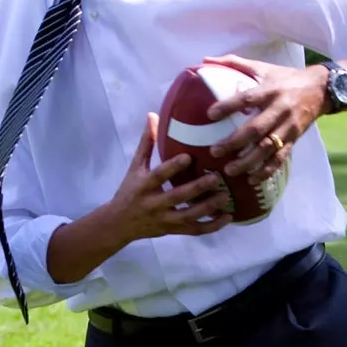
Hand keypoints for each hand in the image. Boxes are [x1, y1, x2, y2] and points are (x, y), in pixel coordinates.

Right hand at [45, 116, 232, 283]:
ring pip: (188, 216)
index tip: (188, 157)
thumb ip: (146, 143)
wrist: (119, 224)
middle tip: (216, 178)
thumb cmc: (129, 191)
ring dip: (208, 208)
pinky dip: (211, 226)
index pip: (158, 176)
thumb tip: (152, 116)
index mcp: (143, 185)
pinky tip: (227, 218)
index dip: (172, 167)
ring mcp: (164, 220)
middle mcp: (154, 204)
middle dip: (197, 189)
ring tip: (226, 196)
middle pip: (177, 197)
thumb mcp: (134, 167)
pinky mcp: (173, 231)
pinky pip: (194, 231)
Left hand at [200, 53, 327, 183]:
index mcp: (270, 90)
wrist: (321, 88)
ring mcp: (288, 126)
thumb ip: (234, 63)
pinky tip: (252, 179)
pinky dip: (267, 170)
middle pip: (256, 129)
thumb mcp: (264, 67)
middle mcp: (280, 109)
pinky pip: (281, 158)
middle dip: (235, 142)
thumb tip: (205, 59)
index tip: (210, 114)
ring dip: (249, 161)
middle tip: (215, 151)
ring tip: (230, 170)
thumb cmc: (286, 78)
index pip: (247, 99)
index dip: (229, 106)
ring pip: (268, 148)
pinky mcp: (294, 139)